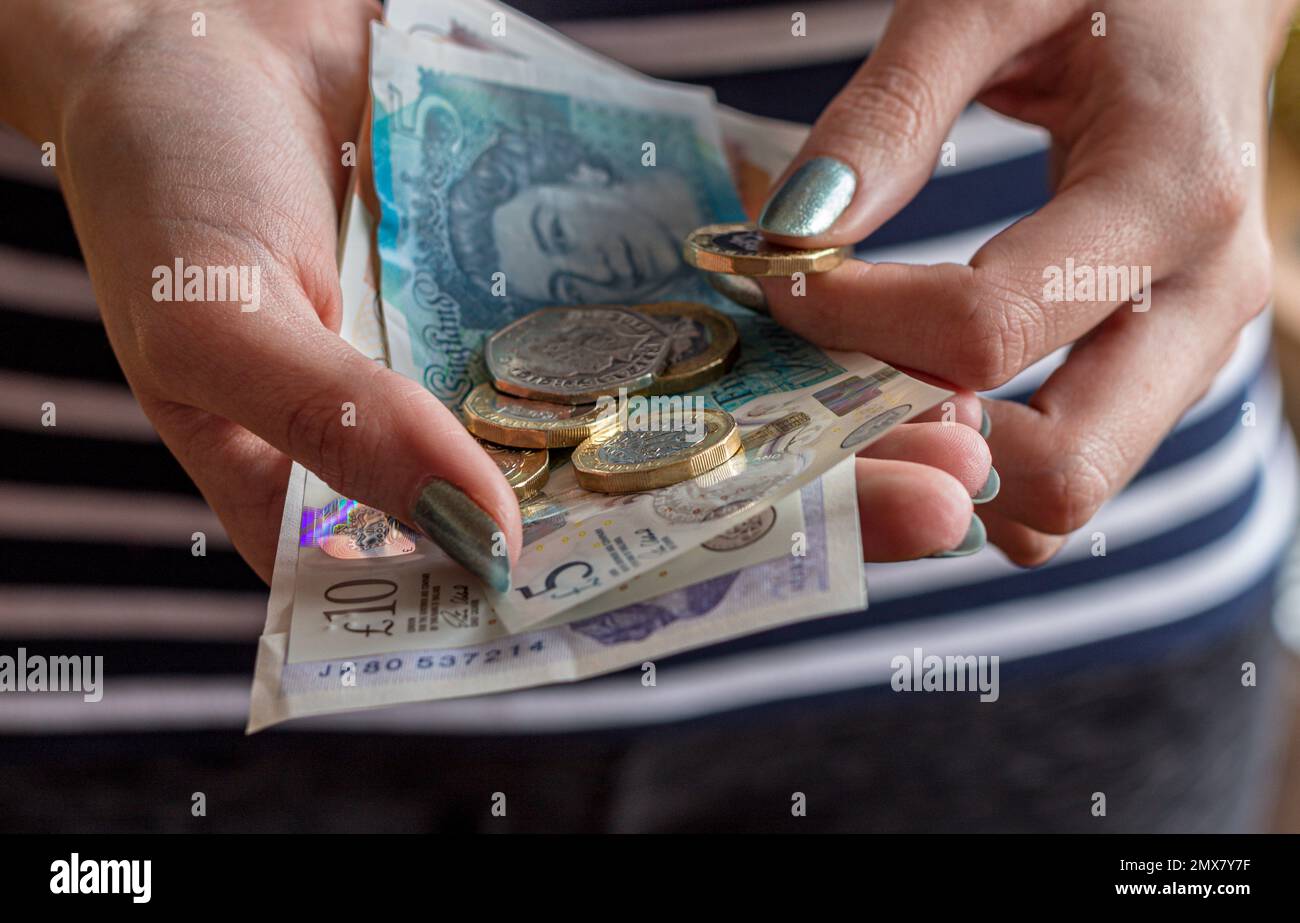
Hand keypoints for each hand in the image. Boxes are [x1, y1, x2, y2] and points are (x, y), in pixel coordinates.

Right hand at [0, 0, 991, 582]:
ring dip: (824, 404)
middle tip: (946, 492)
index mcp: (392, 502)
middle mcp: (483, 434)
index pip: (561, 574)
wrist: (188, 18)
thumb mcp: (218, 331)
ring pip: (697, 391)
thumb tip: (495, 542)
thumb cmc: (160, 191)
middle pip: (659, 489)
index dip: (693, 573)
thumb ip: (345, 439)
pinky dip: (784, 292)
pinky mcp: (568, 252)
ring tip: (952, 410)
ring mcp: (534, 341)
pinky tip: (884, 304)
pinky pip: (684, 278)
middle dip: (806, 494)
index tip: (825, 556)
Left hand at [753, 0, 1292, 563]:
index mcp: (1173, 192)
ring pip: (1073, 491)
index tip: (783, 281)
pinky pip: (1075, 460)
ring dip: (958, 469)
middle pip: (1064, 469)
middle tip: (832, 379)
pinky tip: (926, 391)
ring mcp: (1200, 343)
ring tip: (871, 386)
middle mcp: (1207, 294)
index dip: (858, 325)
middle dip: (926, 447)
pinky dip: (992, 456)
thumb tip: (794, 231)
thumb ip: (891, 110)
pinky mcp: (1169, 361)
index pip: (987, 328)